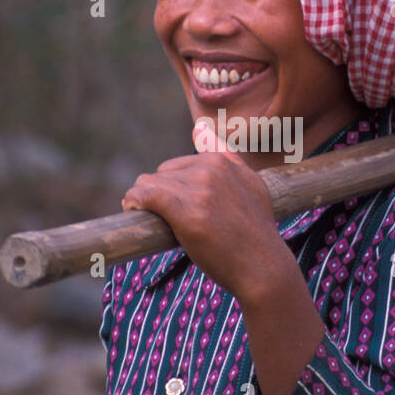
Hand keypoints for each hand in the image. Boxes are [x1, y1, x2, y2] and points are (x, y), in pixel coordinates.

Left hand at [121, 126, 288, 299]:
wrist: (263, 267)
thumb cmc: (254, 233)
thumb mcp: (251, 185)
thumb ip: (227, 156)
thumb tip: (198, 128)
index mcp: (223, 162)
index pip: (178, 166)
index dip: (171, 187)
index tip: (171, 206)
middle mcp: (211, 170)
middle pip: (162, 174)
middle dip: (159, 194)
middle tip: (163, 218)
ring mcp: (200, 190)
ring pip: (150, 183)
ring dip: (143, 199)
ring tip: (145, 216)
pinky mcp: (186, 212)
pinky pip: (146, 195)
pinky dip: (133, 200)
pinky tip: (132, 209)